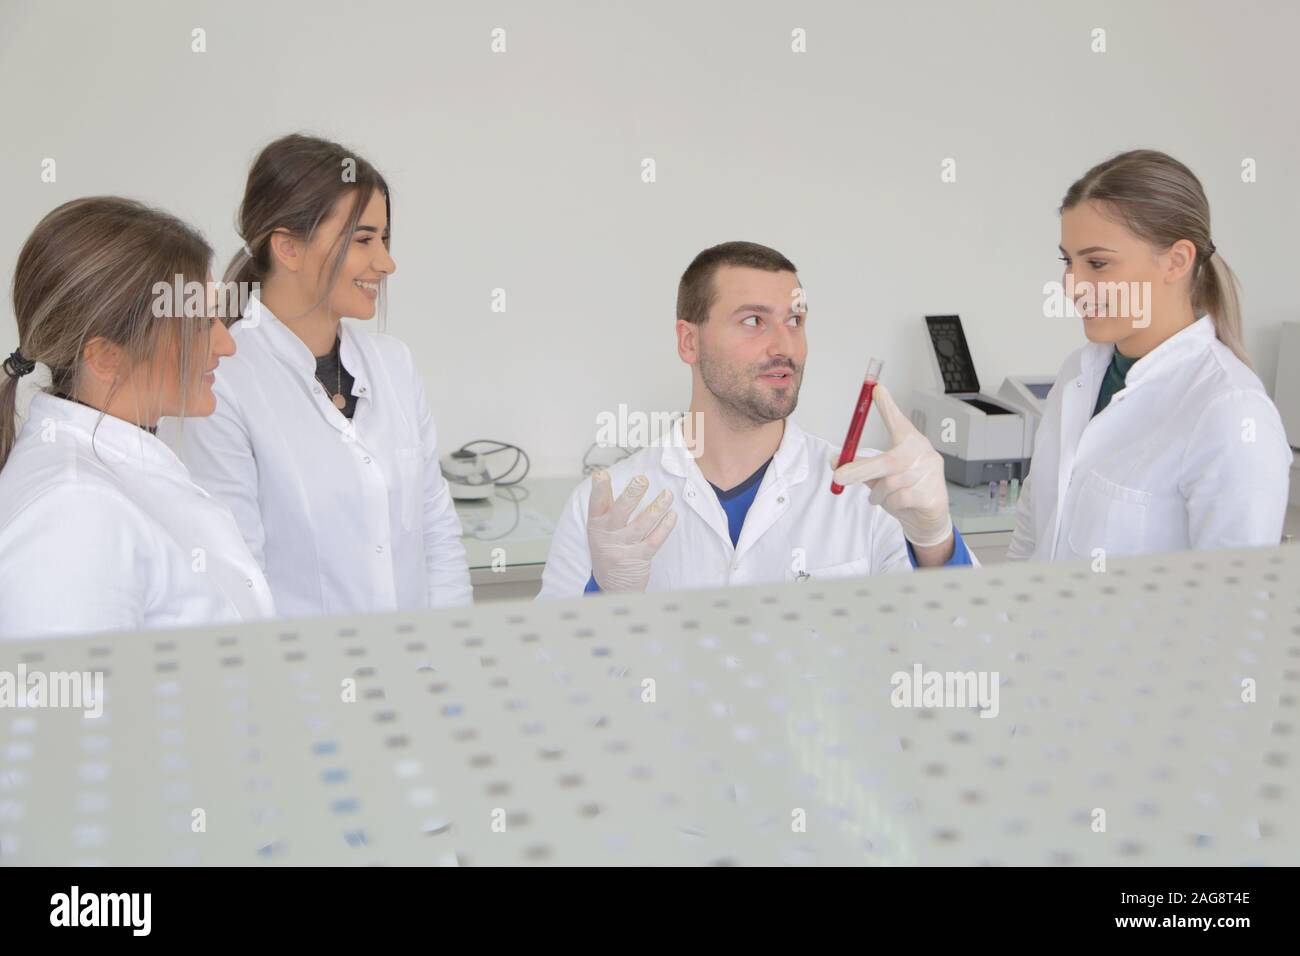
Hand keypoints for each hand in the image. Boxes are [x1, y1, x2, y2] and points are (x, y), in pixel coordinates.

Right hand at [587, 470, 677, 591]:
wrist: (613, 585)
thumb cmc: (608, 549)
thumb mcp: (600, 529)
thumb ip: (605, 506)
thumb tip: (605, 476)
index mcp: (596, 525)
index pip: (596, 504)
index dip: (598, 489)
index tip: (602, 474)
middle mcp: (609, 536)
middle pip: (620, 513)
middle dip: (631, 495)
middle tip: (642, 480)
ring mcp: (624, 548)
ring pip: (641, 525)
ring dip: (656, 508)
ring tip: (667, 494)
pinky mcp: (640, 557)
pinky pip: (655, 540)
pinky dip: (665, 527)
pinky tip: (672, 515)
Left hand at [830, 382, 952, 547]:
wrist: (928, 516)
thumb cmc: (904, 489)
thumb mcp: (881, 475)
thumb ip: (860, 466)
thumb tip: (835, 461)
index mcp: (910, 442)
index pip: (898, 421)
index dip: (887, 406)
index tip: (876, 389)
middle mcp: (922, 452)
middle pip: (887, 460)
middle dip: (860, 470)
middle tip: (838, 477)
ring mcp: (929, 473)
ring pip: (889, 484)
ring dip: (878, 494)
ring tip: (882, 497)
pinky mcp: (931, 493)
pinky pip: (898, 499)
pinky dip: (890, 504)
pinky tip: (898, 504)